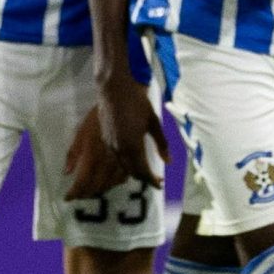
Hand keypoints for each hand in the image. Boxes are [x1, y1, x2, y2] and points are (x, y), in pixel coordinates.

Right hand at [64, 76, 168, 198]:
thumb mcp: (154, 123)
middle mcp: (118, 148)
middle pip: (130, 171)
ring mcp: (109, 144)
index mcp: (132, 145)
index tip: (159, 185)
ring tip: (142, 172)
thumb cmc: (137, 102)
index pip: (142, 170)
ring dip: (132, 172)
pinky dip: (123, 163)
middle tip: (155, 180)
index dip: (151, 180)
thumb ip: (161, 144)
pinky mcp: (104, 138)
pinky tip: (129, 160)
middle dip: (143, 178)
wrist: (115, 88)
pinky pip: (114, 158)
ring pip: (120, 166)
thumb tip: (169, 162)